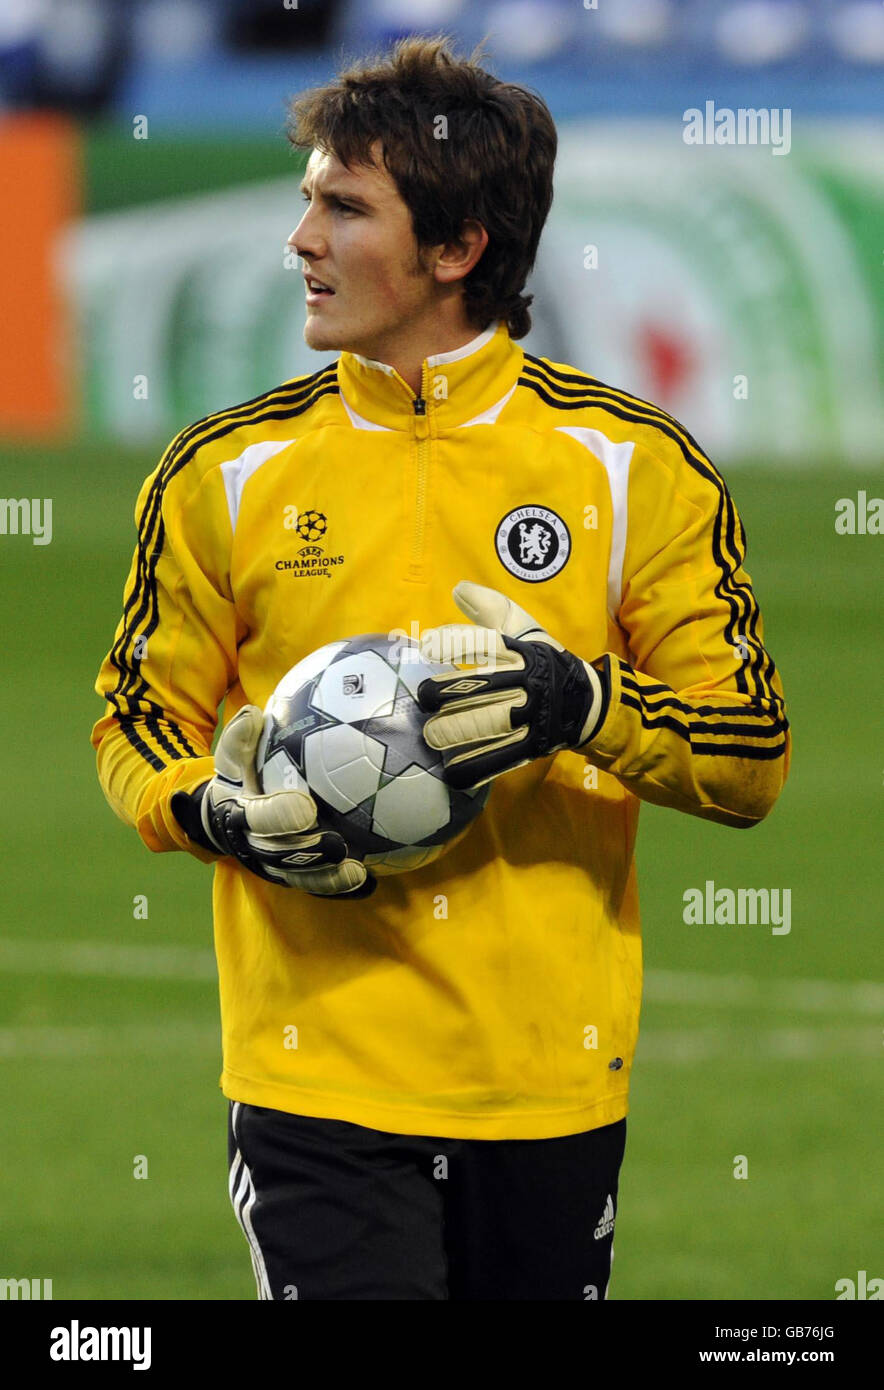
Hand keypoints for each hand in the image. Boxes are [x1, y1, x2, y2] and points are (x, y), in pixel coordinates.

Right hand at [171, 706, 375, 897]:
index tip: (305, 808)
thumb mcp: (231, 758)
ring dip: (327, 878)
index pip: (257, 817)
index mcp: (238, 815)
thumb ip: (240, 738)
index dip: (278, 816)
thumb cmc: (238, 779)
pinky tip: (370, 882)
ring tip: (357, 873)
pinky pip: (314, 884)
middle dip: (307, 854)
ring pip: (298, 876)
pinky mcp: (288, 876)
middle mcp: (253, 845)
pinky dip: (339, 887)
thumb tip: (252, 713)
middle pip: (279, 855)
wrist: (221, 818)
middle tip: (336, 846)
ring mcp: (270, 865)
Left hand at [416, 581, 607, 790]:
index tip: (427, 645)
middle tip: (424, 698)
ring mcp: (533, 715)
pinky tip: (451, 771)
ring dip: (457, 730)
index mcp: (524, 652)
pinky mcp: (535, 745)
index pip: (488, 643)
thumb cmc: (544, 661)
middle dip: (448, 693)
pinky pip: (502, 757)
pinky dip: (475, 766)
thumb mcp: (525, 631)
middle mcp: (528, 682)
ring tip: (432, 735)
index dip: (456, 643)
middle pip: (484, 687)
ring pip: (491, 723)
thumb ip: (491, 609)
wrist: (587, 702)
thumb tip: (458, 589)